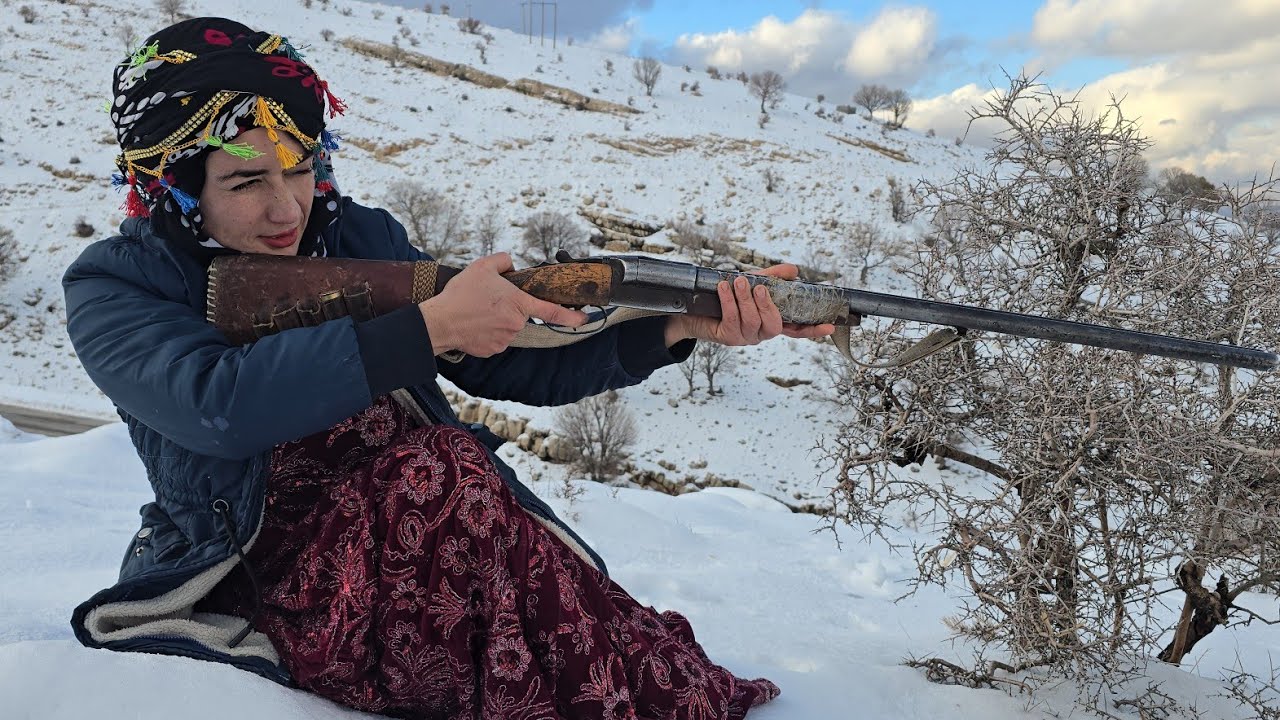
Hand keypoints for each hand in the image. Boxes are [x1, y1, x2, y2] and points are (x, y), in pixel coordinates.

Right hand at [419, 253, 587, 356]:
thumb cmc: (461, 294)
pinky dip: (488, 331)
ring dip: (497, 319)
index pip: (552, 311)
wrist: (439, 322)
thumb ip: (504, 261)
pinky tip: (474, 323)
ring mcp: (505, 339)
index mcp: (518, 304)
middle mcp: (516, 324)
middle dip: (509, 307)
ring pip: (508, 326)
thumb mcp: (482, 266)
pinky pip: (496, 338)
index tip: (585, 319)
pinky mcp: (493, 350)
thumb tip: (512, 266)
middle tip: (487, 300)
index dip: (571, 316)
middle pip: (520, 314)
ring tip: (476, 311)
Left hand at [664, 263, 836, 346]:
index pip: (797, 330)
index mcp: (771, 322)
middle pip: (773, 325)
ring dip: (745, 299)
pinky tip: (724, 288)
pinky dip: (729, 301)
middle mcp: (761, 333)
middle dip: (767, 305)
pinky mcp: (728, 337)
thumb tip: (794, 271)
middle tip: (758, 286)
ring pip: (751, 321)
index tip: (830, 326)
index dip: (813, 329)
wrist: (695, 309)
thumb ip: (773, 277)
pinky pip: (732, 320)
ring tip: (738, 282)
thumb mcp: (753, 282)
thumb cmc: (728, 296)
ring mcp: (745, 338)